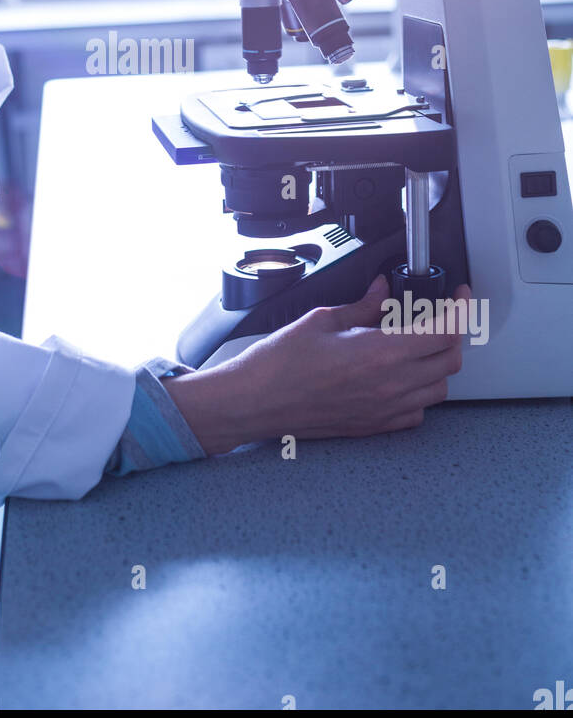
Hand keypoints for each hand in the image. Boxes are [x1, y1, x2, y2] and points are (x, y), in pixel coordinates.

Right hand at [166, 273, 468, 451]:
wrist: (256, 402)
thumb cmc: (280, 364)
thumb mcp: (322, 319)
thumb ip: (363, 306)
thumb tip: (382, 291)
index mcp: (380, 353)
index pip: (444, 331)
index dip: (461, 310)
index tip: (459, 296)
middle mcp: (390, 385)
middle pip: (450, 360)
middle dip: (451, 333)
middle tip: (436, 316)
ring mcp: (385, 410)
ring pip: (440, 387)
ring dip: (437, 363)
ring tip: (416, 345)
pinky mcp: (376, 426)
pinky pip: (418, 412)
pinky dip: (420, 392)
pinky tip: (400, 377)